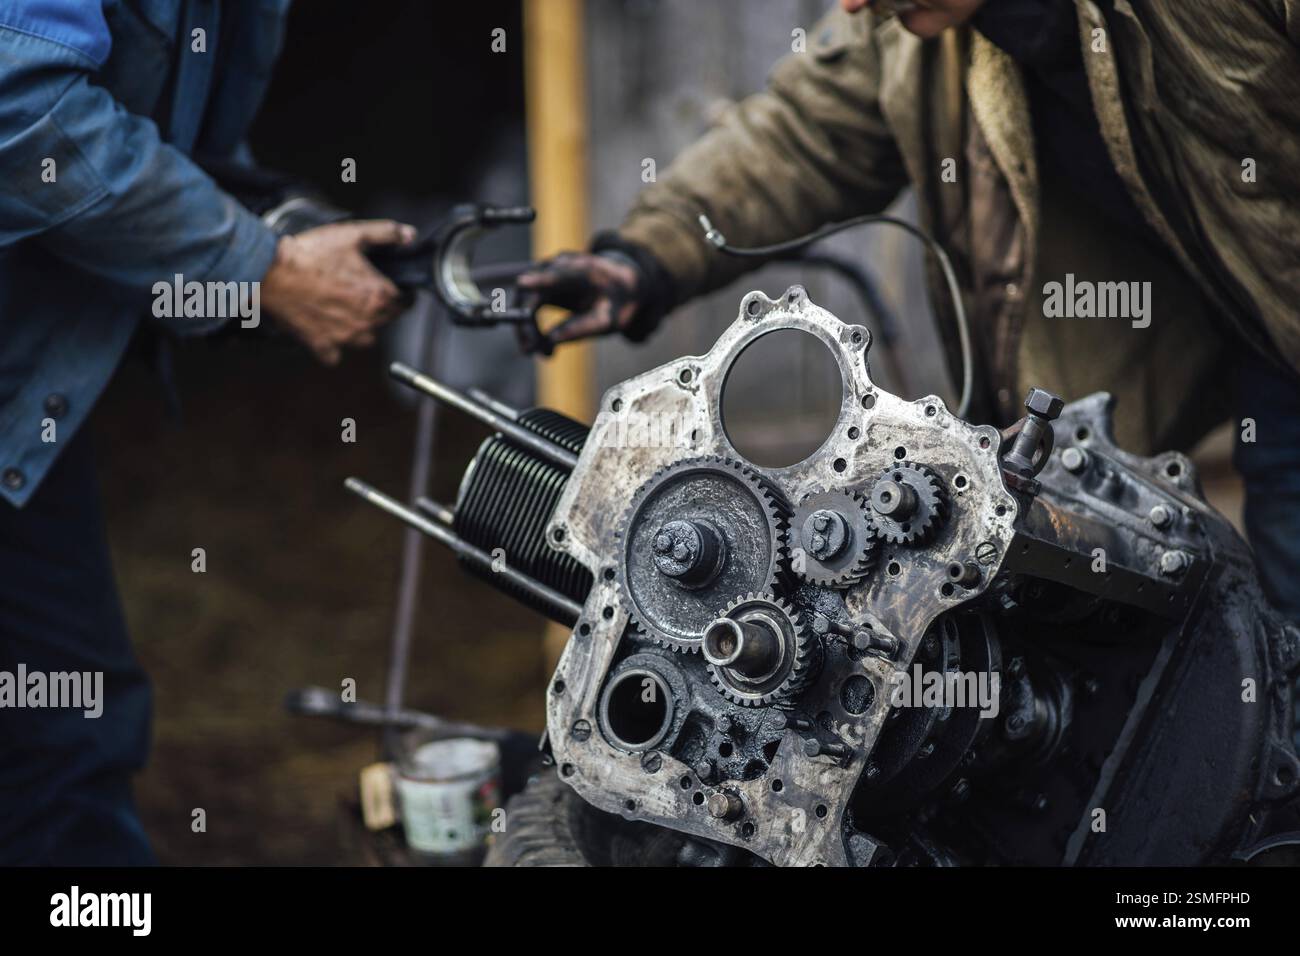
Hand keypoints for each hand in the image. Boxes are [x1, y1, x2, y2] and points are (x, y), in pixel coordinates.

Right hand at [261, 219, 416, 364]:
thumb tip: (409, 235)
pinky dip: (333, 346)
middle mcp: (367, 321)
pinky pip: (335, 355)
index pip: (404, 301)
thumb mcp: (353, 235)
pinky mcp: (323, 346)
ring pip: (365, 339)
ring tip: (346, 311)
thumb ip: (386, 233)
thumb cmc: (312, 254)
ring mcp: (345, 337)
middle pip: (386, 320)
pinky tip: (326, 329)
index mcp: (378, 296)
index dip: (398, 292)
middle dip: (380, 308)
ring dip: (361, 328)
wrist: (272, 273)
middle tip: (361, 293)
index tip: (387, 287)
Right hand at [516, 251, 643, 350]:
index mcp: (583, 271)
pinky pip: (526, 305)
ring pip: (523, 300)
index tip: (523, 284)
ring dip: (525, 329)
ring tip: (544, 353)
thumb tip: (550, 341)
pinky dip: (530, 327)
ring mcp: (546, 271)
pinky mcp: (539, 282)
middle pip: (531, 291)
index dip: (540, 280)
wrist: (618, 286)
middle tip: (530, 351)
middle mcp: (559, 266)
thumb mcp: (607, 320)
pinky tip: (544, 346)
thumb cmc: (614, 302)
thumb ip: (582, 328)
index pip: (558, 275)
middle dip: (526, 324)